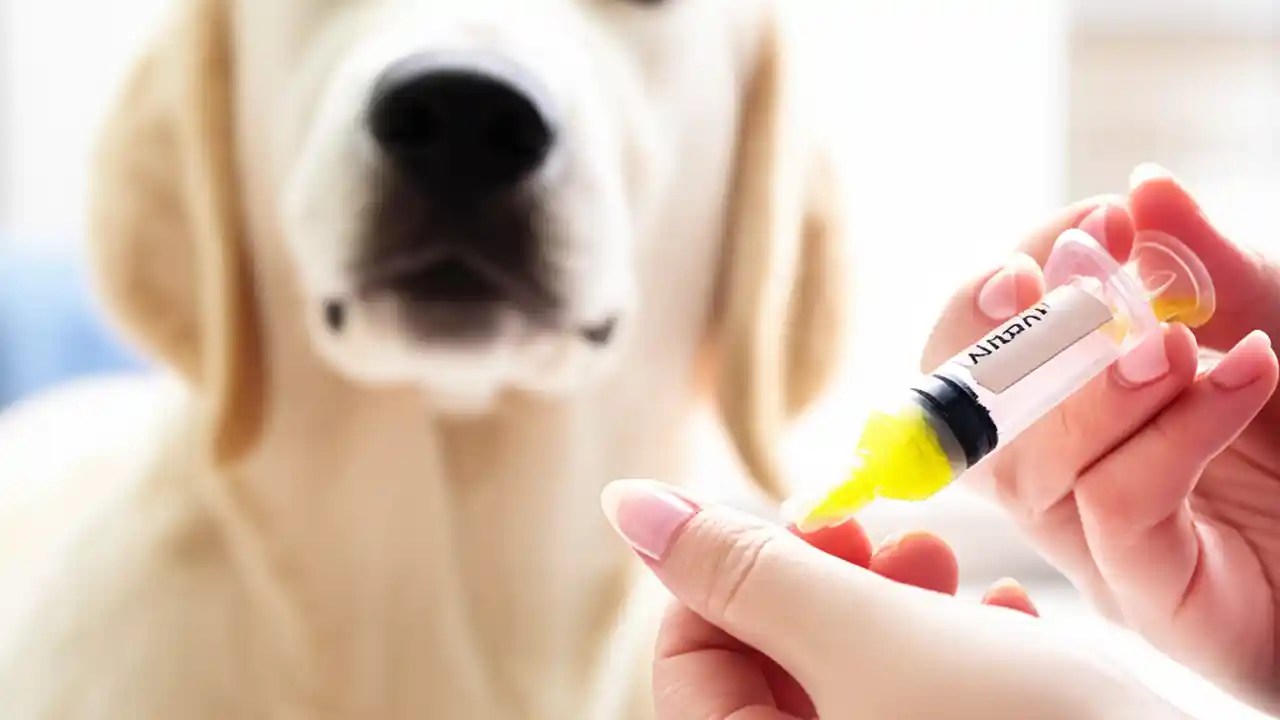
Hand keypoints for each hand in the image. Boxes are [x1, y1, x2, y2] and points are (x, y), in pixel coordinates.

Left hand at [601, 480, 1182, 719]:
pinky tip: (1008, 624)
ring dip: (899, 604)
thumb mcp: (869, 638)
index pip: (687, 656)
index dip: (739, 570)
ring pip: (855, 672)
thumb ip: (745, 571)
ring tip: (956, 571)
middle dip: (831, 581)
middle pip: (773, 661)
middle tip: (899, 539)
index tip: (819, 517)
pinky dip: (955, 651)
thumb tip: (629, 506)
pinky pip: (925, 702)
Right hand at [920, 164, 1279, 705]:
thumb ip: (1208, 270)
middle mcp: (1070, 484)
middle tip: (1082, 279)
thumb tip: (1145, 187)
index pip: (975, 359)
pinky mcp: (1154, 601)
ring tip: (1176, 344)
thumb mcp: (1274, 327)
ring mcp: (1103, 549)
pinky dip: (1170, 433)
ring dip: (1093, 390)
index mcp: (1068, 419)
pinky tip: (1244, 378)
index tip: (1092, 223)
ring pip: (1031, 470)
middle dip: (1004, 340)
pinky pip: (1118, 512)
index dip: (998, 292)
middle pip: (968, 423)